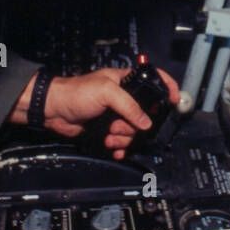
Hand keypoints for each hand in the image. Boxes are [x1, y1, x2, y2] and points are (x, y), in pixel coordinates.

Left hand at [14, 67, 179, 159]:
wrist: (54, 111)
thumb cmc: (76, 93)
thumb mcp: (106, 92)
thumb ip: (129, 106)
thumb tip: (146, 122)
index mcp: (126, 81)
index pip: (154, 80)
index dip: (168, 88)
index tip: (176, 101)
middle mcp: (125, 98)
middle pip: (147, 115)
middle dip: (134, 126)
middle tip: (118, 125)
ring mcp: (117, 115)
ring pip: (135, 132)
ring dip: (123, 138)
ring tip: (109, 135)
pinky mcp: (109, 130)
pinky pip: (124, 142)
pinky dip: (121, 148)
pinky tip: (113, 148)